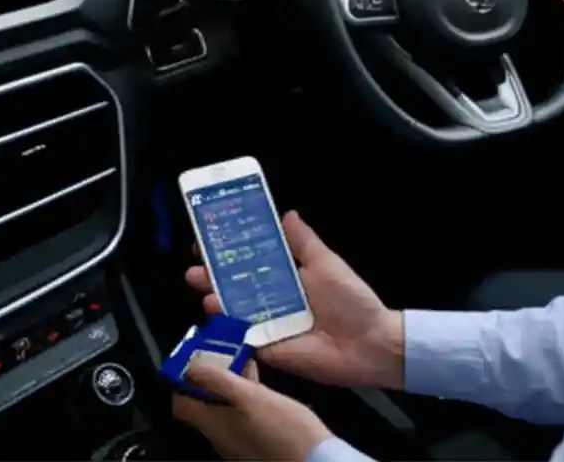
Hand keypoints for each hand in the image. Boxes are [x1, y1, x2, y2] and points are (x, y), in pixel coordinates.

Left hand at [173, 359, 332, 460]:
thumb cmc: (284, 429)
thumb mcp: (251, 397)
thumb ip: (218, 381)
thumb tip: (190, 367)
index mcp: (212, 425)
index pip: (180, 403)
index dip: (181, 380)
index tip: (193, 358)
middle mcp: (220, 436)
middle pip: (201, 405)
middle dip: (207, 378)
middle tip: (219, 354)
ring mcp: (238, 441)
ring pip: (222, 408)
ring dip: (227, 385)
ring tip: (239, 361)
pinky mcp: (256, 441)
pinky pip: (241, 415)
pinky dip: (244, 396)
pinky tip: (258, 382)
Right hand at [188, 211, 404, 389]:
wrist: (368, 345)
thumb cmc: (351, 301)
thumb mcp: (326, 264)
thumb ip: (304, 242)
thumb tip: (287, 213)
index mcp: (286, 279)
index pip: (251, 263)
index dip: (229, 254)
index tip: (207, 242)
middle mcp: (273, 301)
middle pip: (235, 287)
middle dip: (212, 277)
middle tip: (195, 268)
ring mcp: (268, 326)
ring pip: (234, 311)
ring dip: (215, 299)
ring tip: (203, 288)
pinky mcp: (267, 349)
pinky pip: (243, 338)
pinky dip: (227, 328)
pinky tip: (216, 315)